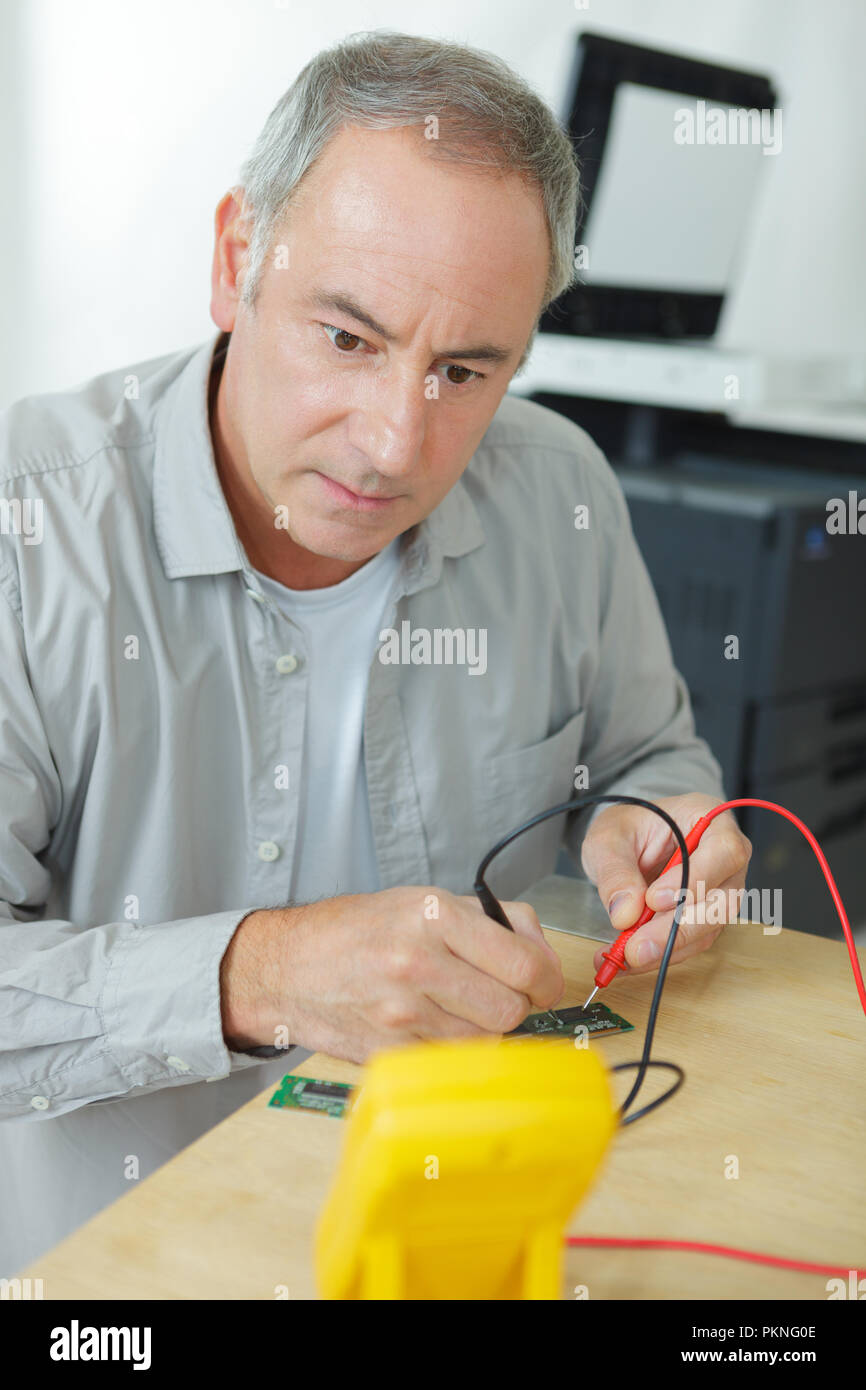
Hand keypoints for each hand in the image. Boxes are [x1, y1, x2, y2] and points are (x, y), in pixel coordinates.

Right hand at [220, 887, 563, 1061]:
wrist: (288, 966)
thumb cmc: (358, 929)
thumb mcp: (425, 899)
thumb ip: (493, 920)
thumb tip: (541, 951)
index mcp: (433, 917)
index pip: (523, 964)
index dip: (545, 978)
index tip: (542, 981)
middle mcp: (417, 963)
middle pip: (510, 1009)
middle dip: (516, 1004)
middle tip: (500, 991)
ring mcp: (401, 1013)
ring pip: (485, 1040)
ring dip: (484, 1026)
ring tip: (456, 1002)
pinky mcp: (390, 1052)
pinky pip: (450, 1058)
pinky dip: (452, 1045)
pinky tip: (430, 1021)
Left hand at [580, 792, 751, 974]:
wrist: (626, 843)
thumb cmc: (626, 829)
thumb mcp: (608, 839)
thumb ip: (616, 871)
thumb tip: (625, 914)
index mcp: (710, 818)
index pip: (724, 850)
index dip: (696, 879)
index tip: (655, 900)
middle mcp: (726, 856)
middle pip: (723, 899)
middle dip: (679, 928)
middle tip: (637, 946)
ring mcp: (721, 889)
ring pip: (710, 928)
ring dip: (668, 947)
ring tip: (625, 957)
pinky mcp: (707, 917)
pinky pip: (692, 942)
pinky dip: (660, 954)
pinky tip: (628, 959)